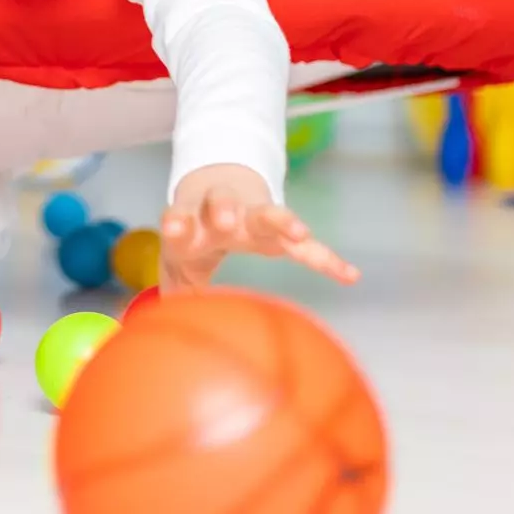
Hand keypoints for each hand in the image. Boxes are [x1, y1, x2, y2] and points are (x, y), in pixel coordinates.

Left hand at [161, 163, 359, 290]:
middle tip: (227, 222)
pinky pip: (308, 246)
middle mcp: (223, 211)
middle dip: (224, 209)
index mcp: (193, 219)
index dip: (177, 223)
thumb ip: (173, 289)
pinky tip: (349, 276)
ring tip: (298, 232)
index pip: (181, 217)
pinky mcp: (281, 227)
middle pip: (222, 202)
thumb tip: (163, 332)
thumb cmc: (195, 232)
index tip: (174, 229)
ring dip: (280, 219)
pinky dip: (327, 259)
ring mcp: (254, 214)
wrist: (219, 180)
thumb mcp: (179, 256)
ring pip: (267, 211)